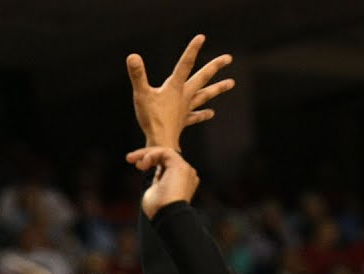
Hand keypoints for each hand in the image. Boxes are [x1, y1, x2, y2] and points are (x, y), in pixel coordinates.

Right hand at [126, 35, 233, 149]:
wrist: (160, 145)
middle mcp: (184, 96)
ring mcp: (185, 109)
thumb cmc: (151, 120)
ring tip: (231, 83)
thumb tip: (132, 56)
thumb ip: (138, 75)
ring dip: (217, 88)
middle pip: (202, 78)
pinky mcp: (182, 122)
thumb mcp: (141, 95)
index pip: (185, 65)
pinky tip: (211, 113)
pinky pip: (195, 117)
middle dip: (214, 67)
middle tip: (229, 58)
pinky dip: (202, 114)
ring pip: (204, 96)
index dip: (192, 50)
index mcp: (175, 88)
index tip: (201, 38)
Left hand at [126, 147, 199, 217]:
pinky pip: (165, 152)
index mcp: (181, 182)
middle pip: (164, 158)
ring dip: (146, 154)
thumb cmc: (158, 209)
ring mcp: (185, 169)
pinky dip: (152, 154)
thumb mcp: (154, 193)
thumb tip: (154, 176)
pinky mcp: (180, 166)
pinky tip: (143, 162)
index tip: (137, 166)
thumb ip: (156, 182)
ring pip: (164, 153)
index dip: (150, 163)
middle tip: (129, 158)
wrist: (167, 215)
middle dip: (146, 155)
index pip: (165, 166)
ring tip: (131, 159)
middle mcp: (186, 174)